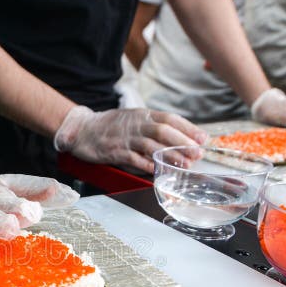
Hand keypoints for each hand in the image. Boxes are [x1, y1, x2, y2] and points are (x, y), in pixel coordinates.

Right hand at [53, 106, 208, 173]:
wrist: (82, 129)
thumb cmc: (112, 126)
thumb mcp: (134, 120)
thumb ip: (154, 127)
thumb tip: (180, 138)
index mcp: (143, 115)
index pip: (170, 119)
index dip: (188, 129)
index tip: (203, 139)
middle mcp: (136, 124)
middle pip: (163, 131)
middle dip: (183, 143)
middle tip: (197, 153)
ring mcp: (125, 138)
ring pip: (151, 146)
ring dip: (169, 156)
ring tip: (184, 165)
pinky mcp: (115, 152)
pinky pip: (134, 159)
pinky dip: (147, 165)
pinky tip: (159, 171)